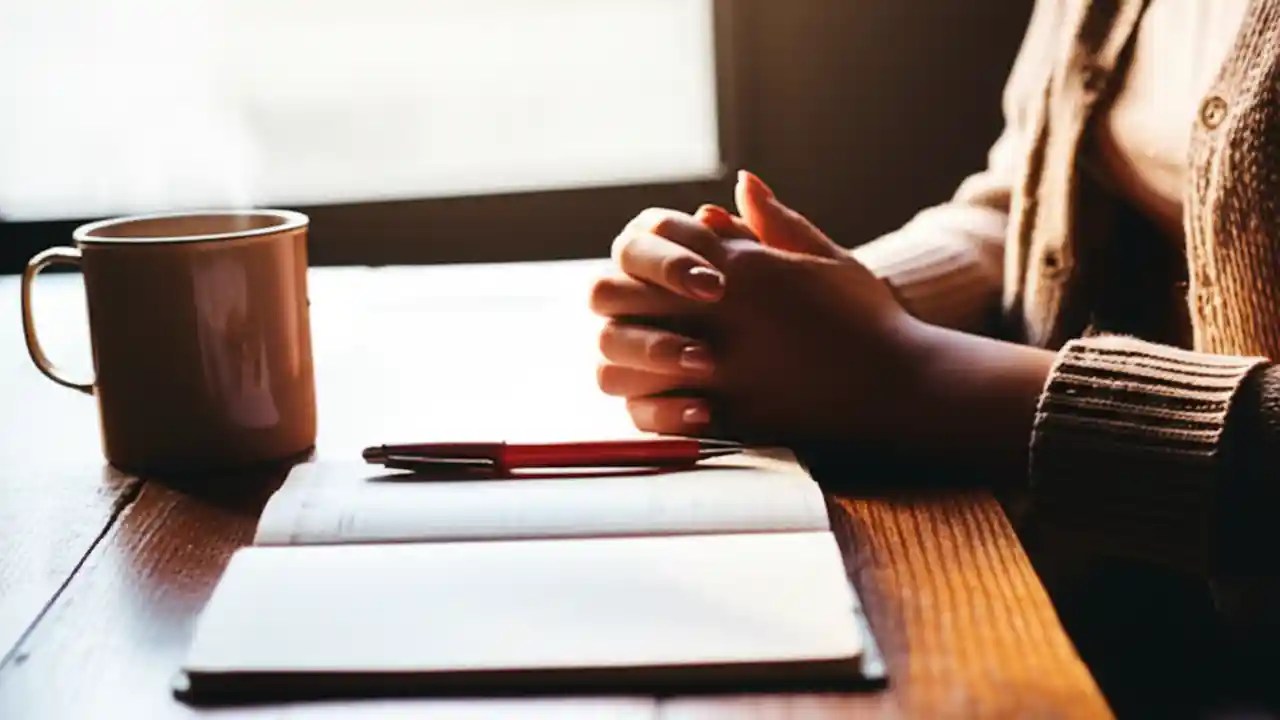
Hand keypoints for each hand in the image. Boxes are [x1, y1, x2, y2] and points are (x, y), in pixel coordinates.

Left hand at [590, 171, 929, 443]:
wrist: (901, 386)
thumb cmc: (865, 318)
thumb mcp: (825, 257)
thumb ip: (774, 223)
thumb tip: (740, 185)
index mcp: (735, 266)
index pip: (648, 238)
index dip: (644, 252)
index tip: (659, 270)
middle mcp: (713, 312)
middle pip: (610, 294)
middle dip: (616, 299)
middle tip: (634, 314)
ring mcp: (712, 366)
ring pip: (613, 358)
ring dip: (622, 355)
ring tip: (646, 360)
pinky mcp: (720, 416)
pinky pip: (647, 413)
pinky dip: (647, 406)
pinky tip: (670, 401)